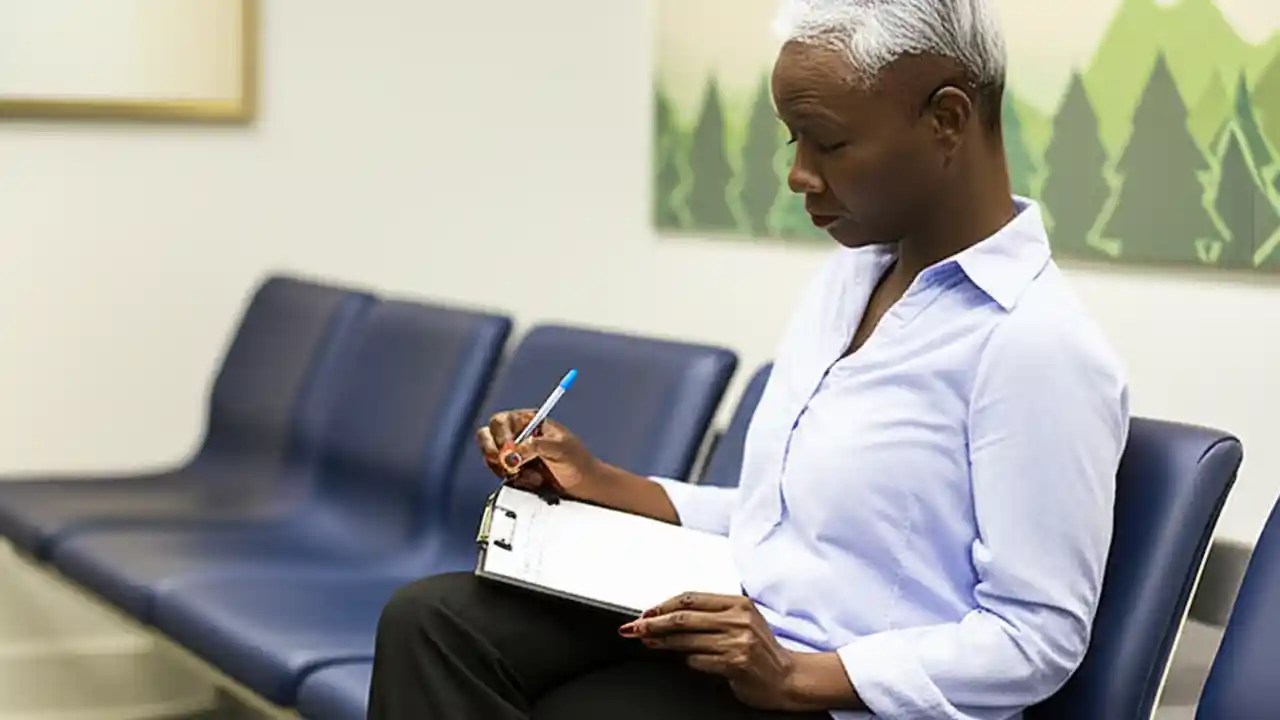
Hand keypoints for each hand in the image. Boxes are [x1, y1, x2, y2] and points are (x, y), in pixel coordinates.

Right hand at [476, 410, 603, 498]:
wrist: (585, 486)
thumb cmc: (578, 462)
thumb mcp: (559, 449)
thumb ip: (534, 447)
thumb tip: (513, 453)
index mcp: (529, 421)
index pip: (501, 421)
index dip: (500, 436)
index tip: (508, 451)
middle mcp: (518, 435)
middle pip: (487, 436)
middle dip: (495, 453)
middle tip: (510, 466)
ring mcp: (514, 454)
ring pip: (491, 458)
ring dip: (507, 469)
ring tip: (531, 475)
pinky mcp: (514, 472)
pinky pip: (500, 474)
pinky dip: (512, 480)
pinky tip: (531, 481)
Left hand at [618, 593, 811, 711]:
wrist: (788, 678)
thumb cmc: (763, 650)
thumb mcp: (743, 622)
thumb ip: (713, 615)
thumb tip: (671, 616)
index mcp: (738, 604)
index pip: (691, 597)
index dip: (664, 605)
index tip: (646, 612)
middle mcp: (738, 620)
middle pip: (684, 617)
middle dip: (654, 622)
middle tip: (634, 627)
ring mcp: (737, 642)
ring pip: (686, 639)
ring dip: (662, 642)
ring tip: (646, 640)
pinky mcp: (735, 663)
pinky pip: (698, 660)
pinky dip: (686, 660)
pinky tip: (681, 659)